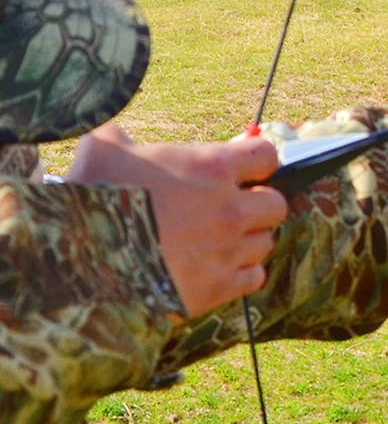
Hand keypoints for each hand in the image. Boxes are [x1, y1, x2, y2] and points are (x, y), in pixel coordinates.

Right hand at [67, 125, 289, 317]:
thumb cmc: (90, 200)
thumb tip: (116, 135)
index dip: (254, 162)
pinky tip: (215, 269)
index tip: (241, 171)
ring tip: (216, 241)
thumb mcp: (102, 151)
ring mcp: (228, 250)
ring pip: (265, 242)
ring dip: (246, 241)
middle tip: (229, 210)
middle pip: (276, 204)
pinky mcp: (218, 288)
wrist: (76, 263)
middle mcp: (230, 209)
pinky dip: (240, 274)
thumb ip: (122, 137)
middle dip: (257, 205)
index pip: (266, 155)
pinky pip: (254, 278)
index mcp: (211, 167)